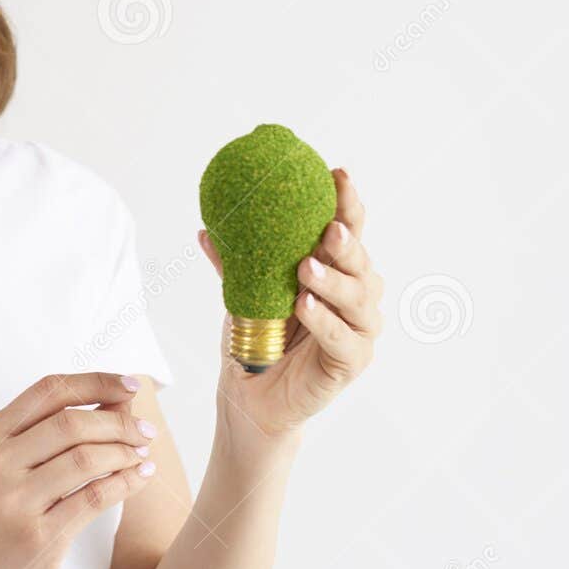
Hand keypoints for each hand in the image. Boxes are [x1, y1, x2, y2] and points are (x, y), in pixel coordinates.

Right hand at [0, 372, 158, 568]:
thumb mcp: (7, 469)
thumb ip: (50, 432)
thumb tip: (116, 398)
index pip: (49, 391)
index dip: (95, 381)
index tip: (130, 385)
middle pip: (72, 423)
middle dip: (119, 421)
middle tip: (146, 430)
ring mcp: (15, 502)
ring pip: (86, 458)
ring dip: (125, 452)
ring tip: (143, 454)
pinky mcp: (38, 537)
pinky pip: (95, 497)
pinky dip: (126, 482)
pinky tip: (140, 476)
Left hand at [197, 167, 382, 443]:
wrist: (251, 393)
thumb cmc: (258, 338)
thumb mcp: (244, 293)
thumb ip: (234, 264)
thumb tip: (207, 229)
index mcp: (336, 271)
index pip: (349, 231)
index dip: (348, 203)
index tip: (337, 175)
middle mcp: (355, 296)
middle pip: (361, 262)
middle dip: (347, 243)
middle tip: (328, 229)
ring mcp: (358, 330)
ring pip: (359, 298)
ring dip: (333, 281)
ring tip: (306, 269)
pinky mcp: (351, 362)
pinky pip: (342, 338)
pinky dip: (324, 320)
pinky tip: (305, 306)